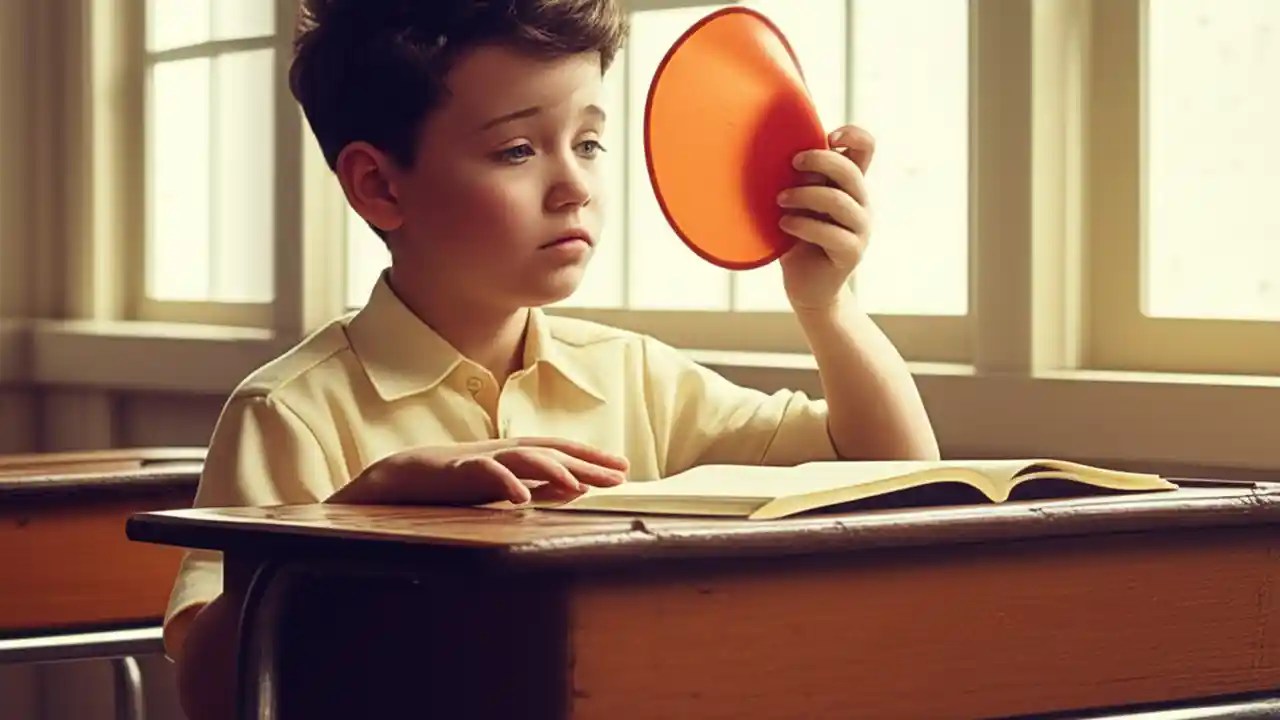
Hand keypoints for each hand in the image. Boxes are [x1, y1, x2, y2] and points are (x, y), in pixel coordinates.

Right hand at [327, 437, 628, 505]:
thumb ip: (540, 485)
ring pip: (526, 456)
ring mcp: (485, 457)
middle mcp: (507, 449)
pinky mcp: (460, 470)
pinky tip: (523, 499)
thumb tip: (577, 489)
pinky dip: (506, 483)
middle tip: (619, 474)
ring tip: (579, 486)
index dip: (593, 457)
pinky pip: (486, 473)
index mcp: (518, 453)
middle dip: (587, 462)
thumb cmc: (460, 481)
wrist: (406, 475)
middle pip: (554, 452)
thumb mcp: (508, 484)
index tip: (623, 468)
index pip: (563, 450)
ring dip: (554, 470)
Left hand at [777, 125, 875, 311]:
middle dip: (819, 160)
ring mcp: (860, 229)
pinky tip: (784, 224)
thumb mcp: (797, 202)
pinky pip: (829, 233)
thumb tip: (774, 145)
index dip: (853, 135)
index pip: (867, 148)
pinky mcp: (851, 253)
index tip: (828, 136)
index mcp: (850, 185)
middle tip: (792, 163)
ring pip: (838, 200)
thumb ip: (798, 178)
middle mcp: (861, 203)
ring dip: (805, 194)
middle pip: (850, 170)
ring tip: (780, 200)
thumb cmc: (796, 238)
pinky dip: (803, 225)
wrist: (807, 286)